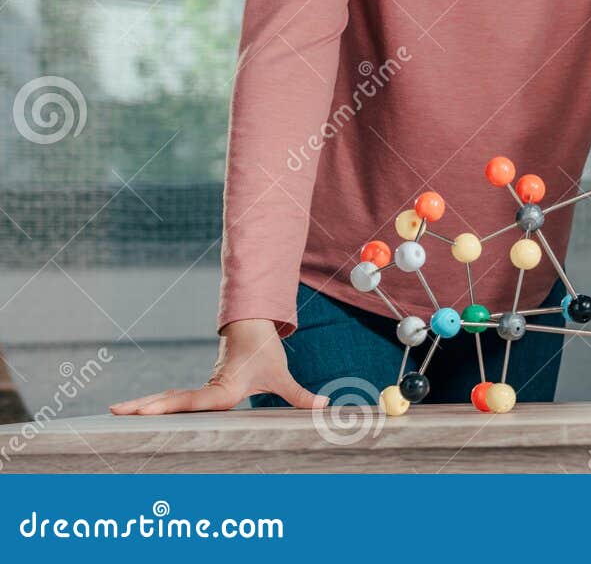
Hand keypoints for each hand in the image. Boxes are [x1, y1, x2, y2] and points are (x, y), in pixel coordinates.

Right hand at [108, 318, 326, 414]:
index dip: (170, 407)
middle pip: (172, 400)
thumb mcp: (282, 375)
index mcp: (223, 388)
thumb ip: (300, 395)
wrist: (253, 327)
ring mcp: (200, 388)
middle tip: (116, 413)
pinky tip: (137, 411)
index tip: (146, 411)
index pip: (194, 400)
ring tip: (115, 412)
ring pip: (169, 397)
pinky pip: (173, 398)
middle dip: (145, 407)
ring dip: (144, 404)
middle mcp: (208, 389)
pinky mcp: (199, 388)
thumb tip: (325, 405)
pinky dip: (154, 404)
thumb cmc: (266, 352)